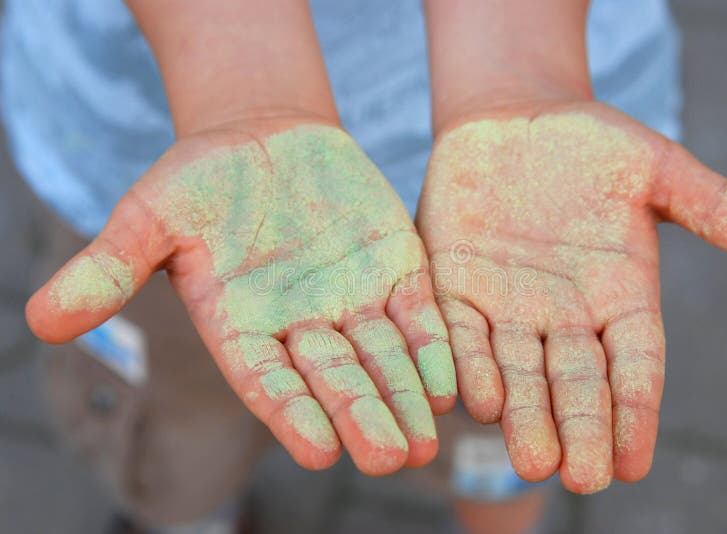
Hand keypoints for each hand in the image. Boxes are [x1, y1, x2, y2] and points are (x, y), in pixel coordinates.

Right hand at [27, 117, 456, 474]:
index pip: (269, 381)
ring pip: (383, 359)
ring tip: (427, 439)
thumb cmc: (199, 181)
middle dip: (362, 418)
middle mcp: (302, 328)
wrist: (263, 139)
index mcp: (244, 328)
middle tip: (390, 457)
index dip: (292, 413)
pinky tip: (451, 381)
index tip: (320, 450)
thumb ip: (109, 269)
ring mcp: (352, 304)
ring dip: (406, 397)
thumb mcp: (150, 218)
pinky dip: (432, 347)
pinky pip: (417, 316)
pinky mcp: (393, 272)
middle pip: (335, 382)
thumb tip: (40, 319)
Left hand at [417, 102, 726, 492]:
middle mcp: (563, 315)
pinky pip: (461, 332)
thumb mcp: (655, 169)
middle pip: (575, 384)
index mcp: (620, 296)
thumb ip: (711, 206)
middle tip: (582, 480)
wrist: (513, 117)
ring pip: (517, 371)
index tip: (632, 465)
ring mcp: (506, 304)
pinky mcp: (455, 284)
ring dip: (523, 416)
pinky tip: (476, 401)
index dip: (633, 414)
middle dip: (579, 430)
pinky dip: (468, 365)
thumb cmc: (591, 145)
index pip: (633, 368)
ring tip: (532, 461)